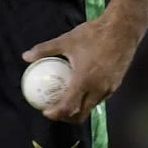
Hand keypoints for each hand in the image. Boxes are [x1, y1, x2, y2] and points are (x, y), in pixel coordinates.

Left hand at [22, 12, 143, 122]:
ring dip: (79, 108)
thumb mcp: (65, 41)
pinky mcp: (116, 84)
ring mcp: (109, 88)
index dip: (56, 113)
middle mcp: (98, 89)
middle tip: (55, 110)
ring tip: (66, 100)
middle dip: (67, 117)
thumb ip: (44, 50)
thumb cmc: (93, 35)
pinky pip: (100, 98)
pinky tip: (81, 88)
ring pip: (92, 106)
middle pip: (81, 113)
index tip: (46, 112)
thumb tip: (25, 56)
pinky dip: (89, 99)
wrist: (122, 30)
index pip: (69, 106)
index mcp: (84, 80)